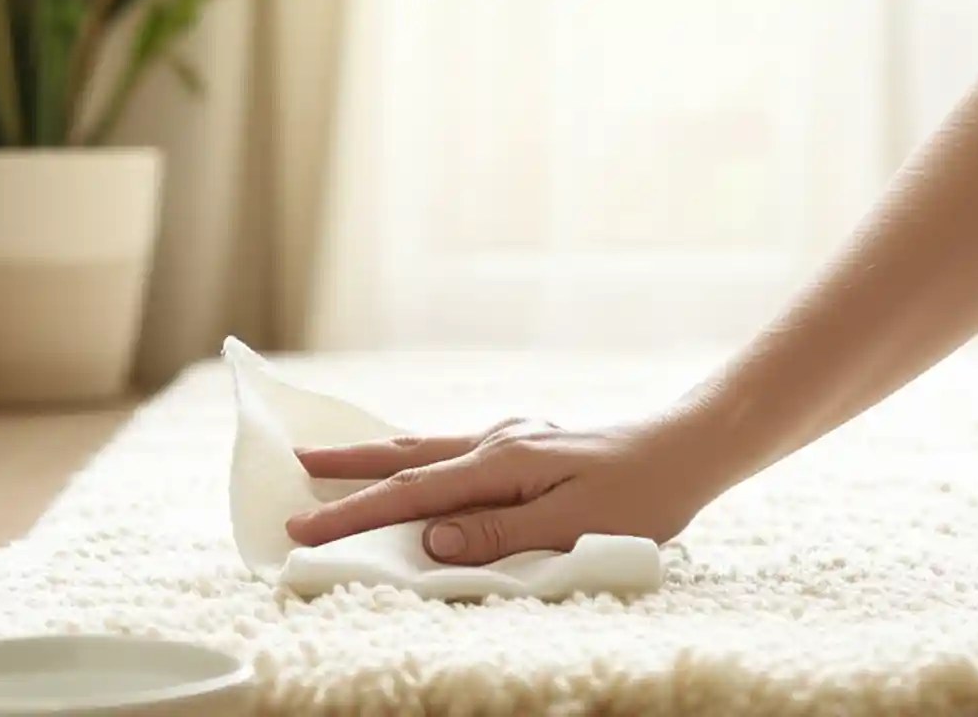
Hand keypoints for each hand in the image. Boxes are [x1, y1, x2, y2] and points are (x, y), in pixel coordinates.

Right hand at [285, 414, 723, 565]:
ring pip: (427, 447)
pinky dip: (416, 457)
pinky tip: (412, 464)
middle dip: (346, 465)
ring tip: (330, 457)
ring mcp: (512, 438)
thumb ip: (498, 533)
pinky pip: (454, 451)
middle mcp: (498, 441)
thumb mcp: (573, 525)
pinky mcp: (526, 444)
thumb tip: (429, 540)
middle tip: (291, 464)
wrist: (686, 448)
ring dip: (376, 455)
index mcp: (502, 462)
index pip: (411, 494)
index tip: (301, 530)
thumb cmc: (640, 495)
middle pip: (406, 455)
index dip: (353, 514)